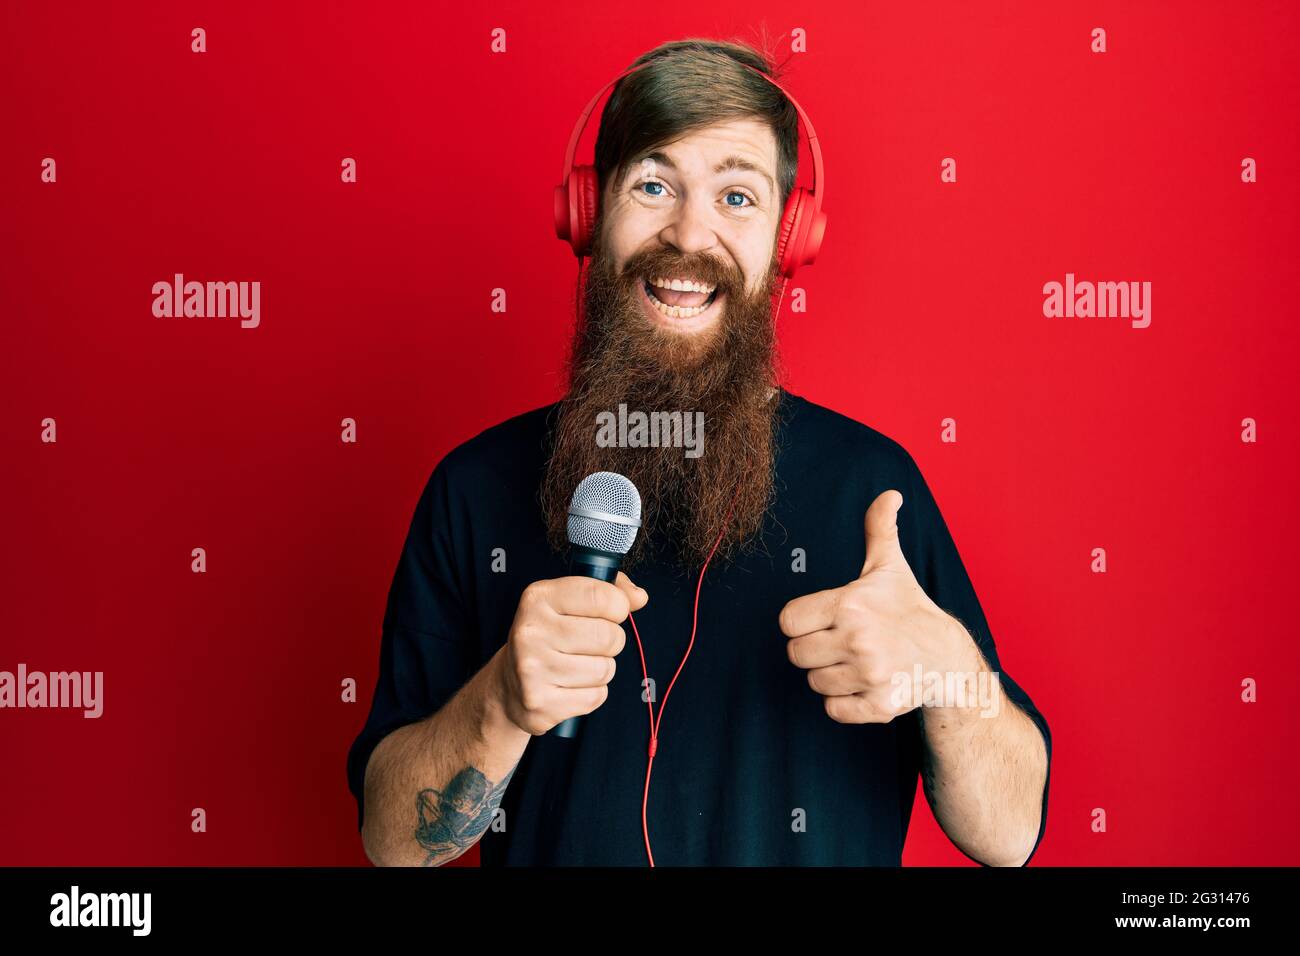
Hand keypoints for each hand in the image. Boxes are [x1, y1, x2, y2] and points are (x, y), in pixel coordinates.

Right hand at [495, 572, 648, 734]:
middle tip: (591, 643)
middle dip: (611, 641)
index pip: (601, 596)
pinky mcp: (540, 702)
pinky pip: (596, 696)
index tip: (610, 612)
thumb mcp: (568, 602)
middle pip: (609, 636)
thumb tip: (639, 597)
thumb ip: (607, 591)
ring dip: (601, 668)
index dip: (618, 606)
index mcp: (538, 598)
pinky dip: (592, 692)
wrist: (508, 685)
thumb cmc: (547, 637)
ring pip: (605, 669)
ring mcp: (533, 669)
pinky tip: (571, 685)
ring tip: (578, 664)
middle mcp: (531, 632)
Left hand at [778, 490, 976, 723]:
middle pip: (796, 655)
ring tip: (854, 662)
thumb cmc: (909, 609)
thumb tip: (889, 493)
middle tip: (838, 643)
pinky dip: (843, 703)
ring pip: (814, 683)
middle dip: (813, 650)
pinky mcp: (878, 705)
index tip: (821, 621)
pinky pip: (833, 710)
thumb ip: (879, 529)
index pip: (789, 621)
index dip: (801, 622)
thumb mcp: (890, 567)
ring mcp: (869, 675)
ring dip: (828, 676)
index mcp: (850, 604)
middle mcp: (858, 640)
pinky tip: (862, 684)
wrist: (947, 657)